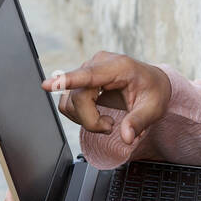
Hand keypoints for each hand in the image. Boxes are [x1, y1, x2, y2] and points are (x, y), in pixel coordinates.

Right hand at [42, 50, 171, 143]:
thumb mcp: (154, 108)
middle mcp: (98, 64)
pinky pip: (68, 101)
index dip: (67, 81)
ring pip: (69, 101)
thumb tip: (127, 137)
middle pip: (78, 97)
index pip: (88, 75)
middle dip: (91, 120)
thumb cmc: (153, 91)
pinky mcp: (81, 79)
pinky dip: (80, 115)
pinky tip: (97, 114)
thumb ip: (139, 122)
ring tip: (107, 121)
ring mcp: (87, 70)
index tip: (47, 84)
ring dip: (85, 119)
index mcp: (119, 67)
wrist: (152, 82)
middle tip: (111, 127)